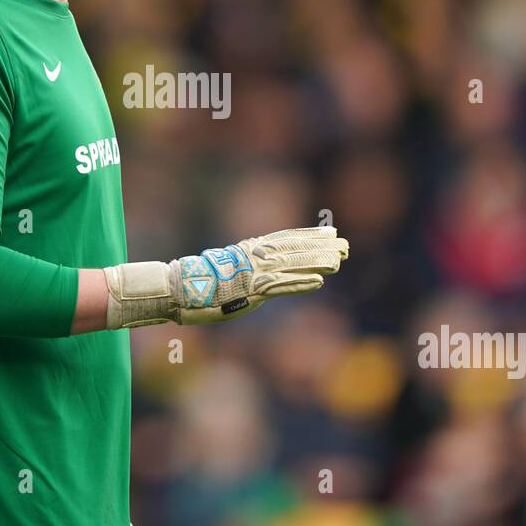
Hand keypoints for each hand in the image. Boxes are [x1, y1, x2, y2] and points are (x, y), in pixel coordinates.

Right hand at [102, 226, 349, 328]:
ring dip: (317, 262)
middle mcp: (256, 258)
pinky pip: (281, 287)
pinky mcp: (252, 291)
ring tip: (340, 261)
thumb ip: (244, 263)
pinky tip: (319, 281)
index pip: (286, 239)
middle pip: (295, 250)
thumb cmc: (198, 281)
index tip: (331, 234)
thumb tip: (255, 265)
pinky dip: (300, 283)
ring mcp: (255, 274)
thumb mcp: (225, 266)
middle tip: (346, 246)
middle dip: (322, 248)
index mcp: (250, 250)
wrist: (180, 288)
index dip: (310, 236)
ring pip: (293, 265)